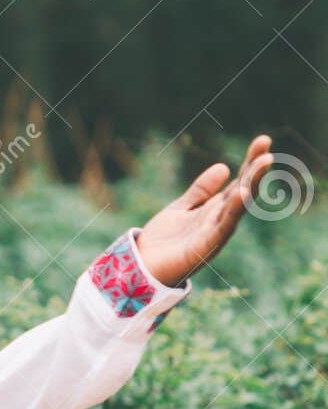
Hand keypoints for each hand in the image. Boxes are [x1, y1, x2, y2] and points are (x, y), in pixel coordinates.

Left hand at [135, 135, 273, 286]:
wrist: (142, 268)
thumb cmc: (163, 241)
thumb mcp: (181, 208)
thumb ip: (201, 191)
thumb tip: (224, 166)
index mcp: (215, 210)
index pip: (238, 181)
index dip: (250, 161)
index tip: (262, 140)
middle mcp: (220, 220)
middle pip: (242, 190)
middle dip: (255, 170)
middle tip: (267, 147)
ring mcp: (214, 233)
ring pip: (238, 206)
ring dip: (251, 184)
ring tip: (263, 163)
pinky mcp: (205, 246)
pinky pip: (223, 226)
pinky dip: (234, 210)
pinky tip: (241, 192)